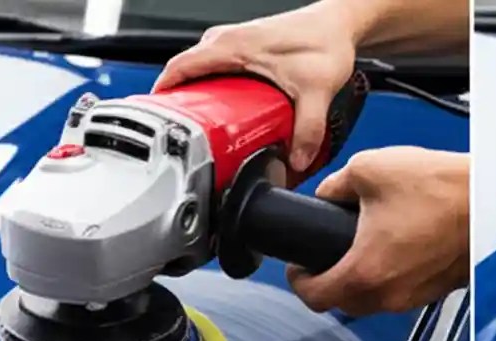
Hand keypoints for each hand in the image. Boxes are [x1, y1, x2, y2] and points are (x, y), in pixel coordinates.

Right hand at [153, 2, 360, 170]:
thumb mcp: (316, 90)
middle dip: (180, 105)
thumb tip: (296, 160)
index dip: (162, 95)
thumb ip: (308, 128)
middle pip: (184, 74)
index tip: (156, 122)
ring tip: (201, 131)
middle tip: (183, 137)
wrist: (339, 24)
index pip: (178, 68)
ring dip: (197, 98)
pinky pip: (214, 71)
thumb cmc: (324, 41)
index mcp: (230, 46)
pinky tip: (224, 114)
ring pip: (199, 72)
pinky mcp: (244, 50)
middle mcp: (225, 41)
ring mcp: (233, 44)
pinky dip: (212, 90)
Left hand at [287, 147, 468, 315]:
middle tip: (327, 255)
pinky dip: (394, 276)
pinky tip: (400, 244)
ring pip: (375, 301)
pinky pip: (404, 292)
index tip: (300, 265)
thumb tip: (329, 194)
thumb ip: (336, 185)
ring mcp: (416, 296)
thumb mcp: (370, 169)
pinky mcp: (438, 290)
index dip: (298, 280)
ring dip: (363, 280)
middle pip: (343, 304)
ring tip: (366, 245)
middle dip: (330, 281)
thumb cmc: (441, 189)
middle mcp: (390, 295)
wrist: (493, 200)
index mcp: (364, 272)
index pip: (314, 298)